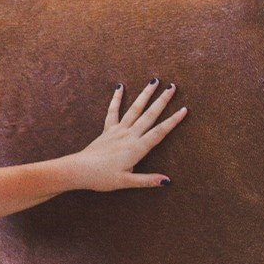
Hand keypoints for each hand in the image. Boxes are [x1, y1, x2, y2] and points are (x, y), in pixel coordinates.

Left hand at [63, 79, 186, 190]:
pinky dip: (116, 98)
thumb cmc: (102, 178)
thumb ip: (147, 180)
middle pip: (149, 115)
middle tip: (173, 87)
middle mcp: (129, 135)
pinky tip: (120, 86)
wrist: (79, 170)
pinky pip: (113, 111)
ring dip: (145, 94)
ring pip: (134, 109)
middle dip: (162, 101)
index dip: (173, 121)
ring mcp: (117, 130)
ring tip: (154, 81)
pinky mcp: (107, 129)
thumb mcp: (126, 182)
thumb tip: (167, 181)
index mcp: (137, 148)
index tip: (184, 109)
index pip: (159, 132)